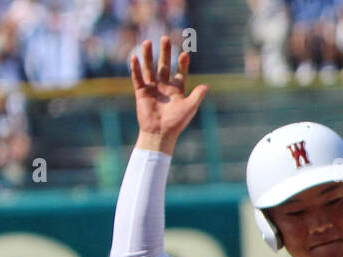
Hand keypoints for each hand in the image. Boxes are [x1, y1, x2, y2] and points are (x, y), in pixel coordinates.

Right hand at [131, 36, 208, 154]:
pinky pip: (137, 77)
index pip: (179, 73)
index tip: (185, 54)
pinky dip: (135, 68)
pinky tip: (134, 56)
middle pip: (164, 66)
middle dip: (165, 52)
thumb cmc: (177, 122)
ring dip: (148, 55)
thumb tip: (207, 85)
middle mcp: (164, 86)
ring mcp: (152, 88)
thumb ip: (197, 95)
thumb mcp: (189, 107)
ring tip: (148, 42)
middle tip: (165, 38)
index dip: (182, 63)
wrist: (160, 133)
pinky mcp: (141, 92)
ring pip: (149, 68)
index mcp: (176, 90)